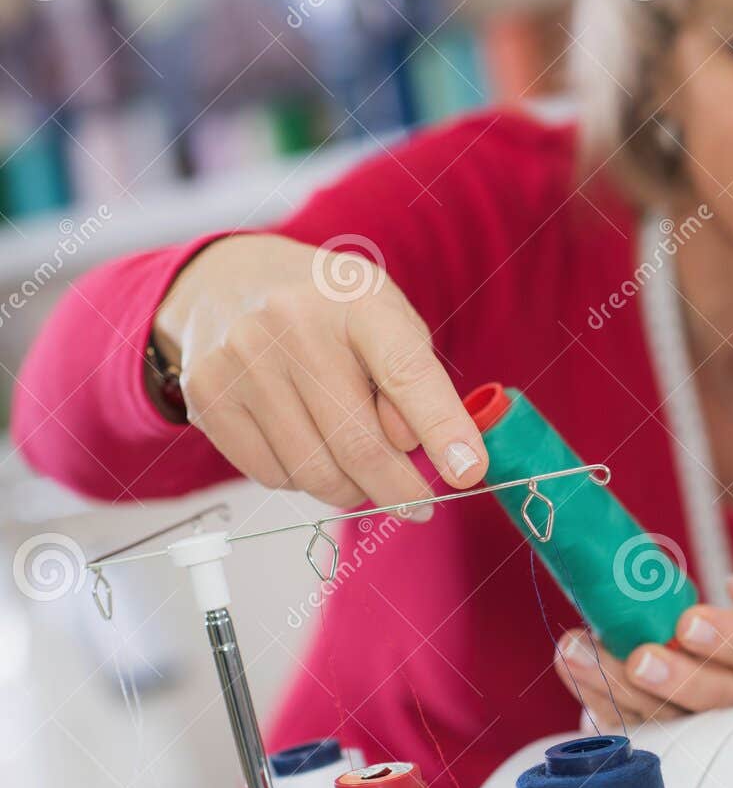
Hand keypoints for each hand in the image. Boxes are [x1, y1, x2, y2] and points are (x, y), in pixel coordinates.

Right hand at [154, 233, 486, 515]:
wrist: (230, 283)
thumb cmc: (330, 312)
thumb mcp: (389, 323)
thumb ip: (415, 383)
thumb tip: (411, 448)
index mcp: (359, 302)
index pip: (408, 374)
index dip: (444, 429)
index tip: (469, 472)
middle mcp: (294, 326)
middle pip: (359, 444)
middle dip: (400, 490)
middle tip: (418, 504)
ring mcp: (243, 362)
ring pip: (316, 473)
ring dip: (351, 489)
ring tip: (359, 466)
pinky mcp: (208, 398)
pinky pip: (273, 477)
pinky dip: (303, 480)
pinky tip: (308, 447)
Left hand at [554, 604, 732, 731]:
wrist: (685, 662)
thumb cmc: (694, 622)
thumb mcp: (703, 601)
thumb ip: (676, 593)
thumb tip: (626, 569)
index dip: (725, 635)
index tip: (686, 620)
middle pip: (718, 696)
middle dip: (677, 678)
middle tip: (640, 659)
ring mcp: (705, 726)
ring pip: (669, 720)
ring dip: (616, 685)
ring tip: (576, 652)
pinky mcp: (665, 743)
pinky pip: (632, 728)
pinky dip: (596, 697)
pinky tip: (572, 669)